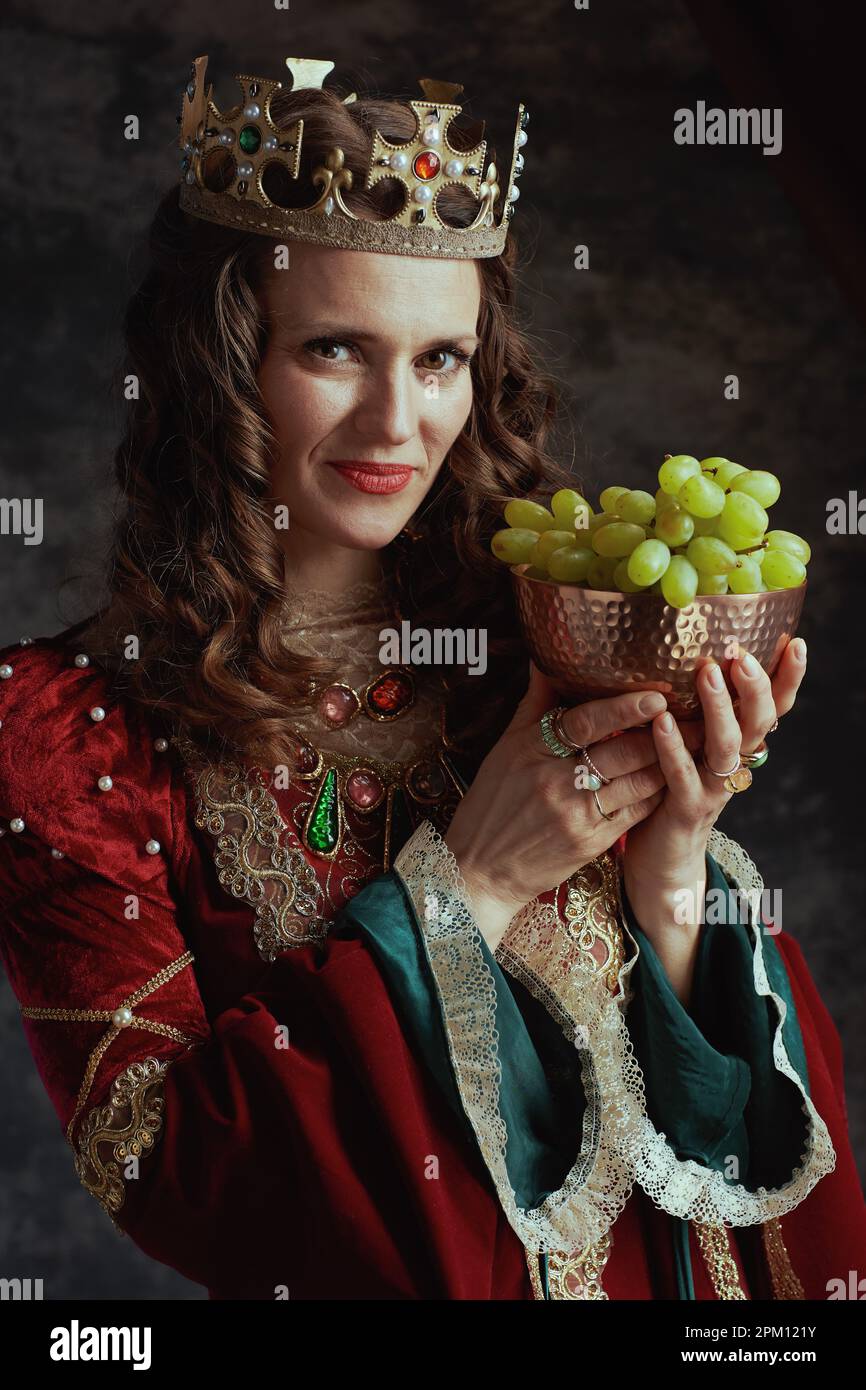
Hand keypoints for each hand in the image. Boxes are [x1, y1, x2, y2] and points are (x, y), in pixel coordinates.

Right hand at [444, 662, 699, 949]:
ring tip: (691, 744)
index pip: (585, 721)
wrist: (479, 869)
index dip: (625, 708)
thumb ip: (534, 705)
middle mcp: (554, 781)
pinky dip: (656, 793)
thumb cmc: (491, 803)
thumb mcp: (504, 749)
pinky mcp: (590, 842)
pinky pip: (635, 812)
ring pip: (636, 781)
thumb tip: (546, 659)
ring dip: (667, 762)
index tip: (657, 696)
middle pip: (622, 751)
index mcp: (531, 750)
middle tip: (693, 717)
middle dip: (661, 734)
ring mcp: (575, 815)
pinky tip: (670, 779)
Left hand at [620, 637, 806, 999]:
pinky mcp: (684, 812)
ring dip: (720, 708)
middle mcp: (733, 767)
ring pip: (727, 747)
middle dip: (755, 686)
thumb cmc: (669, 795)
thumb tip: (691, 658)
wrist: (662, 867)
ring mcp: (712, 791)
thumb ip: (696, 713)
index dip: (788, 679)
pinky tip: (661, 718)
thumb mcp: (690, 749)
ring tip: (708, 671)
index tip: (797, 641)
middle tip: (740, 652)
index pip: (774, 709)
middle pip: (759, 724)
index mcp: (738, 748)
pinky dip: (673, 745)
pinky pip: (682, 776)